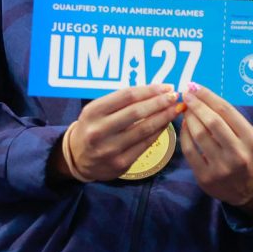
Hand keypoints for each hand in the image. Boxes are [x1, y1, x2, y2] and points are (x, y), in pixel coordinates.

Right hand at [55, 84, 179, 181]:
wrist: (77, 158)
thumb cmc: (92, 126)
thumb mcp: (97, 109)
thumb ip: (120, 101)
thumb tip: (155, 90)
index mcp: (93, 112)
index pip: (127, 96)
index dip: (150, 90)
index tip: (166, 86)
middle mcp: (99, 131)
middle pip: (137, 112)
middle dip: (160, 102)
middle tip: (175, 96)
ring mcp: (110, 149)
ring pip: (144, 129)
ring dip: (164, 117)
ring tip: (175, 108)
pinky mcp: (120, 164)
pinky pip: (145, 144)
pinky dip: (158, 132)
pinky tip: (166, 124)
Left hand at [180, 84, 252, 217]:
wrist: (246, 190)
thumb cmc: (246, 156)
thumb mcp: (248, 137)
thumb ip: (231, 120)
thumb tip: (204, 97)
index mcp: (251, 139)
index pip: (227, 111)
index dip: (209, 96)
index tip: (196, 87)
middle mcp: (238, 153)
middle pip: (212, 122)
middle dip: (197, 104)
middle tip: (187, 94)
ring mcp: (221, 167)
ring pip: (199, 135)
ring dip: (189, 117)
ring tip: (186, 109)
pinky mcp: (205, 177)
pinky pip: (189, 150)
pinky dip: (184, 134)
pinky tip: (184, 126)